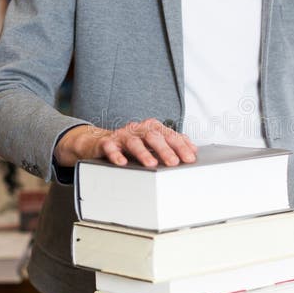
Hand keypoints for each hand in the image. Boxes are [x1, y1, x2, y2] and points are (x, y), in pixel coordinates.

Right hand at [54, 119, 196, 167]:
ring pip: (134, 142)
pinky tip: (122, 163)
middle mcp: (138, 129)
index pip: (169, 135)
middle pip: (154, 137)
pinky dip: (116, 155)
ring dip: (143, 153)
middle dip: (165, 150)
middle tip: (174, 162)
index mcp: (152, 128)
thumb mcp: (152, 143)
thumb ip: (171, 144)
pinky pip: (111, 147)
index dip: (180, 146)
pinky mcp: (107, 143)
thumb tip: (193, 149)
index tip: (189, 157)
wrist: (100, 141)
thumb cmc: (132, 144)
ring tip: (151, 164)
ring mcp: (122, 135)